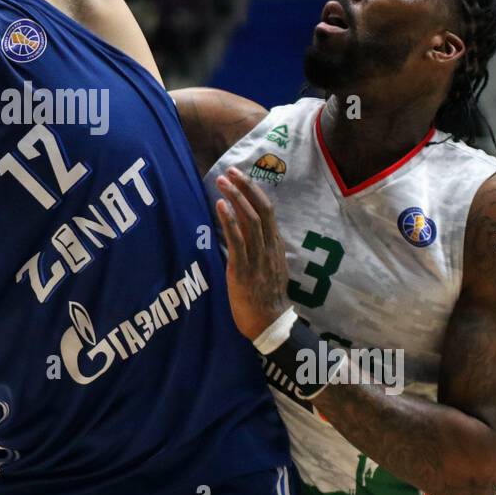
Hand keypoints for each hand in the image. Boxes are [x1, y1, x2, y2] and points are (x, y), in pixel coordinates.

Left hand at [215, 167, 291, 340]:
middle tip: (231, 170)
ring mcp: (257, 258)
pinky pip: (238, 240)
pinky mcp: (243, 269)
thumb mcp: (269, 268)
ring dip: (235, 198)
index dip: (255, 191)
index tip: (241, 175)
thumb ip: (261, 249)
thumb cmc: (265, 297)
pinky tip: (220, 206)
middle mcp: (269, 248)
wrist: (269, 324)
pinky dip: (229, 221)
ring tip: (222, 181)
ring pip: (250, 220)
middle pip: (261, 209)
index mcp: (275, 246)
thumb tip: (245, 232)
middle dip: (246, 187)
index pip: (268, 211)